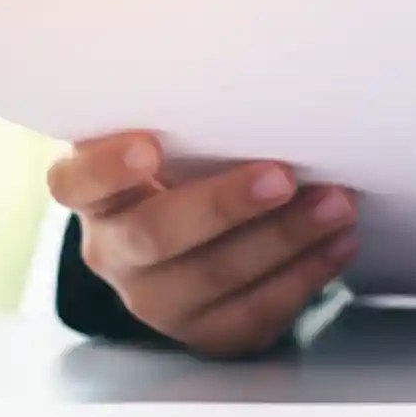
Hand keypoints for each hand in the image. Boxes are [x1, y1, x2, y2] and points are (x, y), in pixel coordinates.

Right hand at [48, 132, 359, 357]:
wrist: (191, 230)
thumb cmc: (184, 165)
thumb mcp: (170, 137)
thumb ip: (189, 120)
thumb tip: (268, 86)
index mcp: (94, 193)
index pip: (75, 182)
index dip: (107, 168)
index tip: (148, 147)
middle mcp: (114, 252)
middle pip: (156, 235)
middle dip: (225, 205)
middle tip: (283, 177)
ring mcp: (156, 299)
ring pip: (215, 277)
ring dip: (285, 238)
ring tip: (336, 204)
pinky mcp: (204, 331)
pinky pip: (255, 312)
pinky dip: (305, 274)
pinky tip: (340, 242)